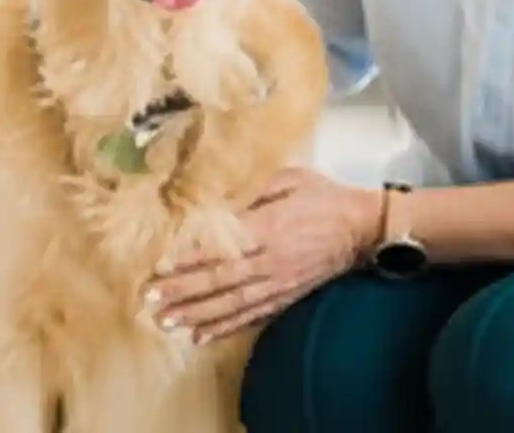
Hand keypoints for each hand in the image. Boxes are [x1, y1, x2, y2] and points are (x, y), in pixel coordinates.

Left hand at [143, 168, 383, 343]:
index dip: (189, 257)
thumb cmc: (324, 198)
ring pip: (231, 303)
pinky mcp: (284, 296)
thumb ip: (254, 187)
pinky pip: (250, 316)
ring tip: (166, 322)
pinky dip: (224, 328)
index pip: (222, 246)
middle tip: (151, 299)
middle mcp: (271, 260)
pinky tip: (200, 335)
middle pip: (220, 279)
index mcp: (270, 227)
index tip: (160, 265)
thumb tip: (216, 195)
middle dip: (183, 291)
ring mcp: (277, 283)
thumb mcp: (290, 178)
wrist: (362, 228)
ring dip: (197, 314)